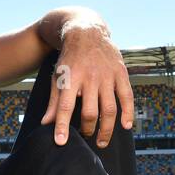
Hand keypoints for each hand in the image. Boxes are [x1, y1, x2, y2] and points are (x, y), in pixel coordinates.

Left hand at [40, 26, 134, 146]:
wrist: (86, 32)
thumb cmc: (69, 59)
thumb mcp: (58, 77)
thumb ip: (54, 102)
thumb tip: (45, 124)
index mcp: (71, 78)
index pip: (65, 107)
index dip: (62, 126)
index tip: (61, 142)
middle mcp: (89, 77)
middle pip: (89, 112)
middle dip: (87, 129)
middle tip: (84, 136)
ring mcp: (107, 76)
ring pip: (109, 109)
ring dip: (105, 129)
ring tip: (100, 141)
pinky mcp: (120, 73)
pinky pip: (127, 97)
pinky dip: (128, 113)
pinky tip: (125, 126)